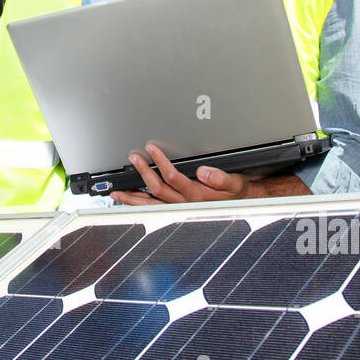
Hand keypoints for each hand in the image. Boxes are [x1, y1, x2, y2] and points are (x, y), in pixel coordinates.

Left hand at [110, 144, 310, 204]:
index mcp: (196, 194)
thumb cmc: (237, 192)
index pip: (173, 177)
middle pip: (157, 189)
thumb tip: (203, 171)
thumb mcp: (234, 182)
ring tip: (117, 192)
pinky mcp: (176, 209)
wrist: (242, 204)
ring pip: (151, 203)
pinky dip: (139, 206)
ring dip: (133, 197)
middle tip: (133, 159)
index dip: (160, 162)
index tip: (151, 149)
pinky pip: (153, 209)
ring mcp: (179, 208)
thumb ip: (219, 177)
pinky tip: (128, 202)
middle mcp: (185, 203)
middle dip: (142, 173)